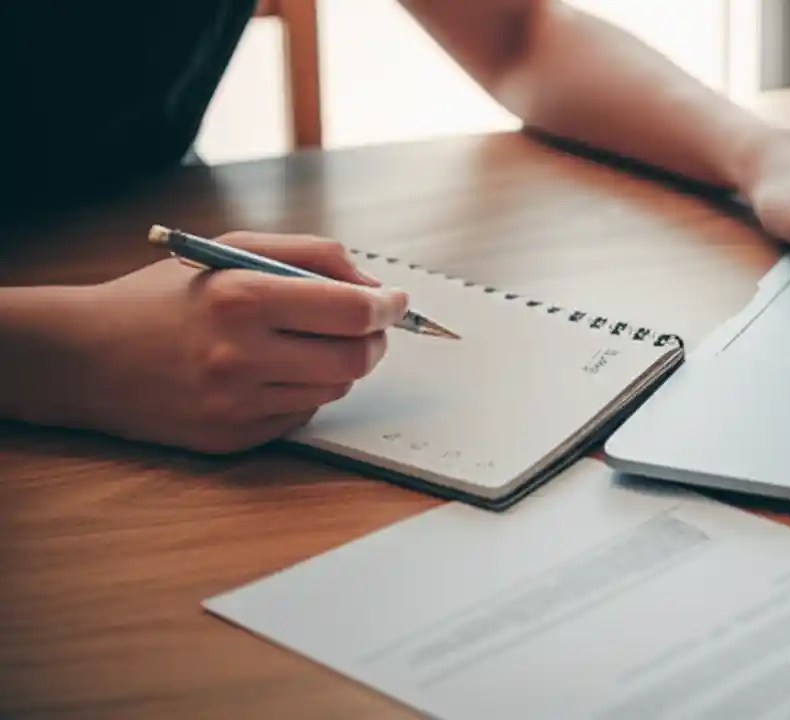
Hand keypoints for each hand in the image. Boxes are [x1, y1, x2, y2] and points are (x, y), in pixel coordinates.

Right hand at [68, 232, 406, 452]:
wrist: (84, 357)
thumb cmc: (164, 297)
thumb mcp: (231, 250)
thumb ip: (312, 256)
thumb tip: (376, 288)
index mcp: (241, 298)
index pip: (351, 311)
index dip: (388, 307)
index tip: (396, 301)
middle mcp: (240, 355)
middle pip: (355, 359)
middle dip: (375, 340)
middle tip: (368, 326)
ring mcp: (236, 404)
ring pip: (334, 389)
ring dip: (339, 365)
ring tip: (307, 343)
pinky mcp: (232, 438)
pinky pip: (302, 414)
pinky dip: (304, 390)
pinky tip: (272, 372)